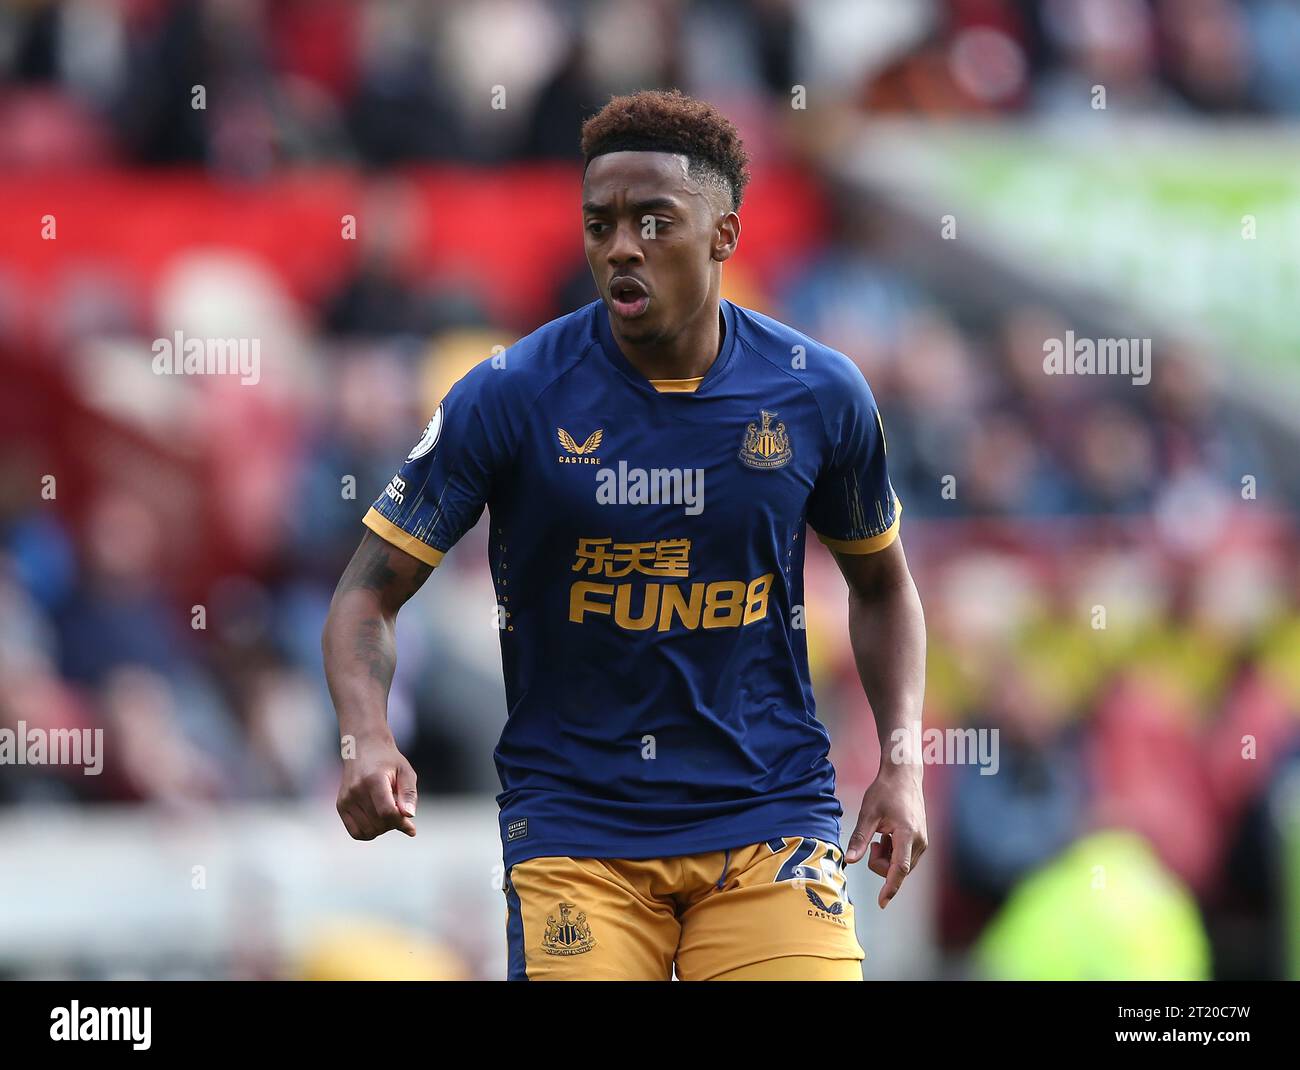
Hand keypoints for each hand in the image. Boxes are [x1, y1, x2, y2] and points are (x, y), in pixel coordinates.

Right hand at [336, 733, 417, 839]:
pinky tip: (377, 822)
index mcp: (373, 780)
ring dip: (382, 830)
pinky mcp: (341, 805)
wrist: (363, 749)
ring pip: (367, 831)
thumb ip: (409, 794)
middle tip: (399, 813)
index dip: (401, 822)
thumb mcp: (406, 772)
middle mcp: (356, 790)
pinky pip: (356, 832)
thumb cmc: (389, 761)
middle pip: (378, 824)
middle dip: (394, 825)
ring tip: (388, 814)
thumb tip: (409, 816)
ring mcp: (346, 799)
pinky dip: (369, 833)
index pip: (387, 812)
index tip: (409, 823)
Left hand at [844, 765, 926, 908]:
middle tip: (873, 841)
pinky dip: (892, 853)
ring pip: (900, 866)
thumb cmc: (885, 791)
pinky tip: (888, 836)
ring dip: (886, 858)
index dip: (890, 887)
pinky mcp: (922, 841)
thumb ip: (860, 838)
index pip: (899, 869)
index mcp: (907, 834)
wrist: (904, 775)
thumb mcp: (868, 813)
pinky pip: (905, 858)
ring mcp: (923, 842)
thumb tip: (850, 861)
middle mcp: (920, 841)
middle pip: (896, 870)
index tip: (882, 903)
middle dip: (879, 863)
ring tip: (882, 835)